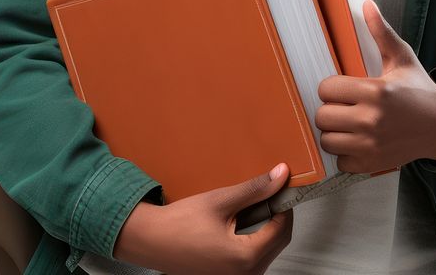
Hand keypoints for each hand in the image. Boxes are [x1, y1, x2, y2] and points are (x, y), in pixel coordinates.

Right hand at [113, 162, 293, 274]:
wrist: (151, 240)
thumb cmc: (180, 224)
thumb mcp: (221, 201)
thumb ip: (254, 189)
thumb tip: (280, 176)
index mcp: (245, 259)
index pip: (282, 229)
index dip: (284, 204)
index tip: (282, 186)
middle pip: (277, 242)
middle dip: (277, 216)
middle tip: (267, 192)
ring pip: (266, 250)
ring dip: (266, 227)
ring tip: (251, 205)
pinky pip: (252, 258)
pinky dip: (253, 239)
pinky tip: (240, 222)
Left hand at [315, 0, 435, 173]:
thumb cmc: (419, 89)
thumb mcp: (401, 57)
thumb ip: (381, 32)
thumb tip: (367, 4)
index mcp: (375, 91)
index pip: (326, 89)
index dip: (331, 87)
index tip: (342, 88)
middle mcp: (371, 120)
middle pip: (322, 116)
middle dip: (330, 109)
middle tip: (343, 106)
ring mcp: (371, 145)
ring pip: (327, 141)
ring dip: (334, 132)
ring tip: (347, 124)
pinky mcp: (373, 164)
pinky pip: (341, 162)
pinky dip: (345, 153)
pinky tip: (356, 141)